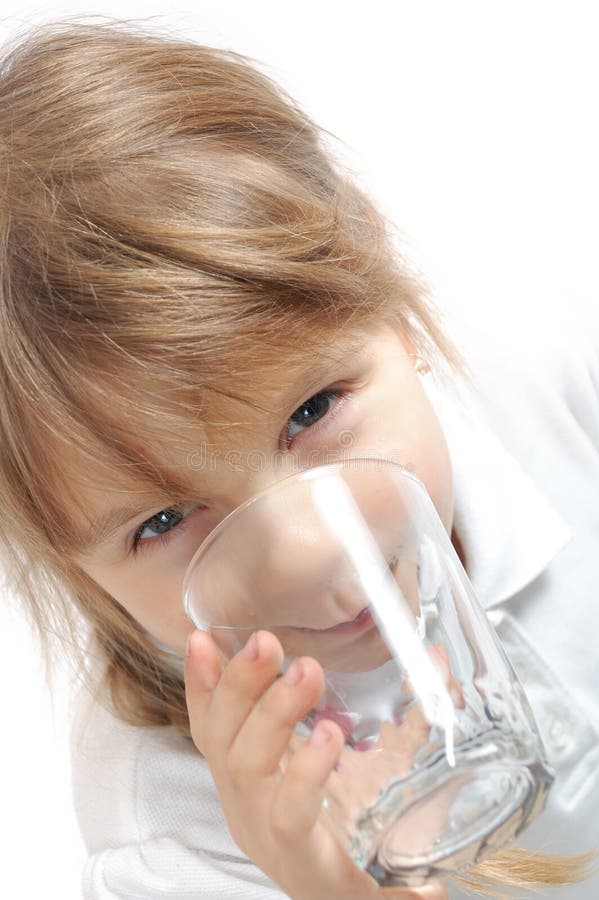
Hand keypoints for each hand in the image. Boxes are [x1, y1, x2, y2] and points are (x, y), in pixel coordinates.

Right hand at [184, 628, 447, 899]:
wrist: (374, 899)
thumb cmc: (370, 831)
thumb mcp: (380, 761)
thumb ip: (405, 710)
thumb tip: (438, 655)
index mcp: (255, 779)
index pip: (213, 725)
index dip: (204, 681)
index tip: (203, 636)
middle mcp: (249, 805)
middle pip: (222, 738)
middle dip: (240, 682)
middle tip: (268, 643)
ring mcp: (269, 834)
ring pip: (245, 767)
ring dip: (273, 712)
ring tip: (305, 673)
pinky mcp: (303, 862)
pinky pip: (289, 814)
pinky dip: (305, 771)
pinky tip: (329, 738)